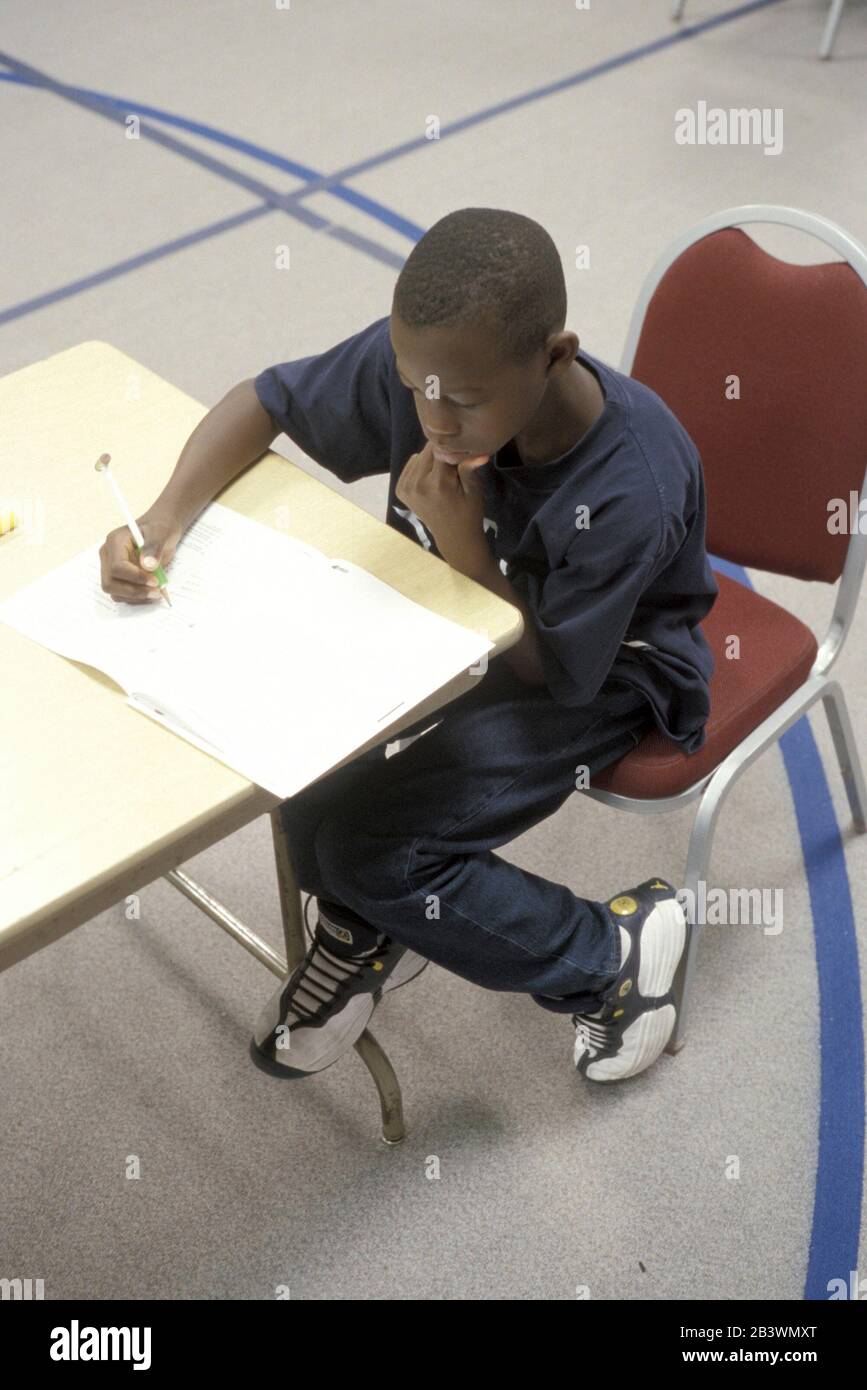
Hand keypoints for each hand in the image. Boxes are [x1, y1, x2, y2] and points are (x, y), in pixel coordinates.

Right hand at [99, 504, 183, 604]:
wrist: (161, 531)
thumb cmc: (159, 527)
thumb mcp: (160, 532)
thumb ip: (154, 547)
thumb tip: (148, 566)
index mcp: (115, 541)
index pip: (117, 567)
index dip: (135, 577)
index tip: (155, 581)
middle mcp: (108, 556)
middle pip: (110, 583)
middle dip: (134, 591)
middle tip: (156, 592)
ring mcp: (111, 568)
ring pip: (115, 592)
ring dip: (136, 597)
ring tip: (156, 593)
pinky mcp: (118, 578)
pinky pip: (122, 595)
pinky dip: (137, 598)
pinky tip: (151, 592)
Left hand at [395, 439, 490, 573]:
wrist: (453, 536)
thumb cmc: (469, 512)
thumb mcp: (474, 490)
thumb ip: (470, 469)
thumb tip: (480, 453)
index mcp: (437, 483)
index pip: (441, 449)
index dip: (452, 448)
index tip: (460, 454)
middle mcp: (417, 484)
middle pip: (427, 451)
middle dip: (441, 453)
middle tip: (453, 467)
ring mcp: (406, 488)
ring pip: (418, 456)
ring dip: (430, 459)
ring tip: (442, 474)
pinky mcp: (400, 490)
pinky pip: (411, 465)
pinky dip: (420, 466)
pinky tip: (430, 478)